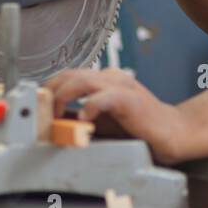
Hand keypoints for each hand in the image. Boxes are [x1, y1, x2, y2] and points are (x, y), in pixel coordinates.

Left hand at [45, 67, 190, 163]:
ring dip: (62, 97)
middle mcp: (110, 78)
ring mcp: (121, 87)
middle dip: (48, 92)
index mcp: (103, 81)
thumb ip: (79, 119)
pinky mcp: (131, 100)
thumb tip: (50, 125)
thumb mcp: (102, 123)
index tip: (35, 108)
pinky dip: (90, 106)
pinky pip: (104, 97)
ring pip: (81, 80)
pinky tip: (85, 119)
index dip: (47, 90)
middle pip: (68, 74)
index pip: (66, 76)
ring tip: (56, 116)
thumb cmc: (139, 129)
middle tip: (39, 113)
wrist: (173, 133)